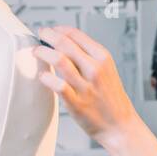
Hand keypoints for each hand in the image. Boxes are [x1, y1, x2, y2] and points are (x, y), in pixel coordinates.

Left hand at [32, 25, 139, 145]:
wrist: (120, 126)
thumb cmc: (110, 98)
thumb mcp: (106, 70)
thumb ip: (87, 57)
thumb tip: (62, 43)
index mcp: (103, 57)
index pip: (75, 34)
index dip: (58, 29)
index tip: (50, 30)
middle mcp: (95, 69)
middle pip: (65, 43)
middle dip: (48, 35)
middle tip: (40, 34)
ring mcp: (86, 86)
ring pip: (59, 60)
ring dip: (43, 52)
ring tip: (36, 52)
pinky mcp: (77, 103)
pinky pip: (57, 85)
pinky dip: (46, 77)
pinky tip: (42, 76)